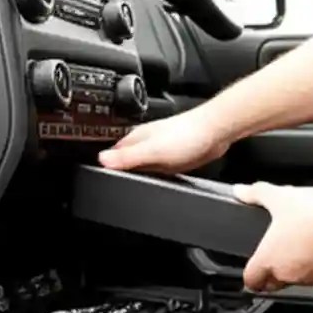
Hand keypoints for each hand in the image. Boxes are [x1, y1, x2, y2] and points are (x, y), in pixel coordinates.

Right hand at [98, 108, 231, 173]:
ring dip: (137, 172)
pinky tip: (157, 180)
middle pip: (125, 158)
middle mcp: (147, 141)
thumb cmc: (189, 134)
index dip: (103, 164)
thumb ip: (127, 158)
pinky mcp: (174, 155)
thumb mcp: (153, 151)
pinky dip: (154, 174)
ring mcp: (160, 148)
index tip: (96, 175)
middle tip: (112, 183)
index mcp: (136, 138)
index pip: (111, 153)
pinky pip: (157, 167)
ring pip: (142, 163)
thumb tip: (102, 160)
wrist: (217, 130)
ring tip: (132, 182)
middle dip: (119, 169)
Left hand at [234, 182, 312, 292]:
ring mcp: (311, 278)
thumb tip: (241, 191)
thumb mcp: (280, 197)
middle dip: (275, 271)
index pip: (251, 281)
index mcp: (269, 260)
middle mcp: (288, 274)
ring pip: (298, 278)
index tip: (254, 269)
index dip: (252, 276)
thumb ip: (257, 194)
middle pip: (274, 282)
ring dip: (299, 265)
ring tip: (305, 239)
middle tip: (280, 250)